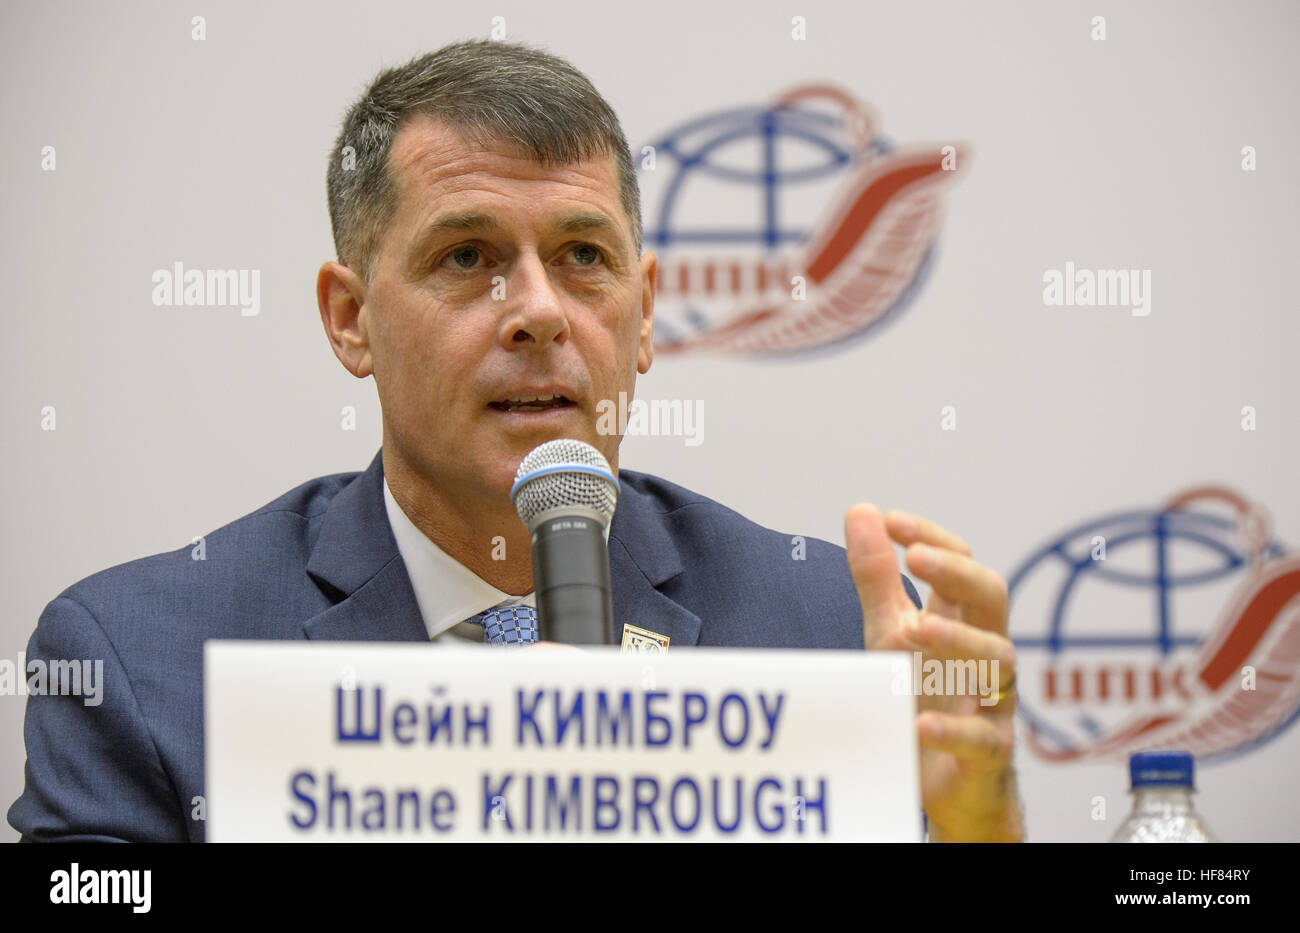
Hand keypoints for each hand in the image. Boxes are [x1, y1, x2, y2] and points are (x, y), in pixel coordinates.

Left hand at [845, 503, 1022, 841]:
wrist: (945, 781)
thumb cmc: (922, 695)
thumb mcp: (892, 633)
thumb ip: (878, 578)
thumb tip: (862, 509)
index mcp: (961, 618)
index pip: (962, 563)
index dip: (932, 539)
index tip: (891, 522)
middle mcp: (984, 652)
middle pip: (992, 599)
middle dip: (957, 573)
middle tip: (915, 558)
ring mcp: (992, 702)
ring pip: (998, 663)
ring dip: (959, 641)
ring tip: (915, 628)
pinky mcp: (988, 753)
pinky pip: (981, 740)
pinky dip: (950, 731)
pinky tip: (917, 724)